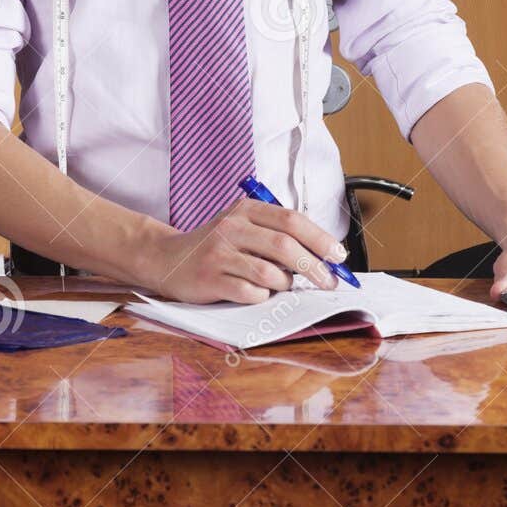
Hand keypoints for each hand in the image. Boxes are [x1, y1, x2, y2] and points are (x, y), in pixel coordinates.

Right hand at [143, 197, 346, 303]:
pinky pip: (250, 293)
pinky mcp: (210, 279)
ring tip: (280, 285)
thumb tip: (323, 255)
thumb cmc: (216, 247)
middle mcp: (231, 227)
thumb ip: (277, 234)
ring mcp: (219, 254)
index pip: (292, 220)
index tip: (339, 256)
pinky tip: (255, 293)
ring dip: (284, 284)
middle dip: (314, 267)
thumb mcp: (244, 227)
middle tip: (328, 282)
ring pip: (269, 273)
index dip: (320, 239)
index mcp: (245, 210)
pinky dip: (262, 297)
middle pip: (285, 246)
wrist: (168, 260)